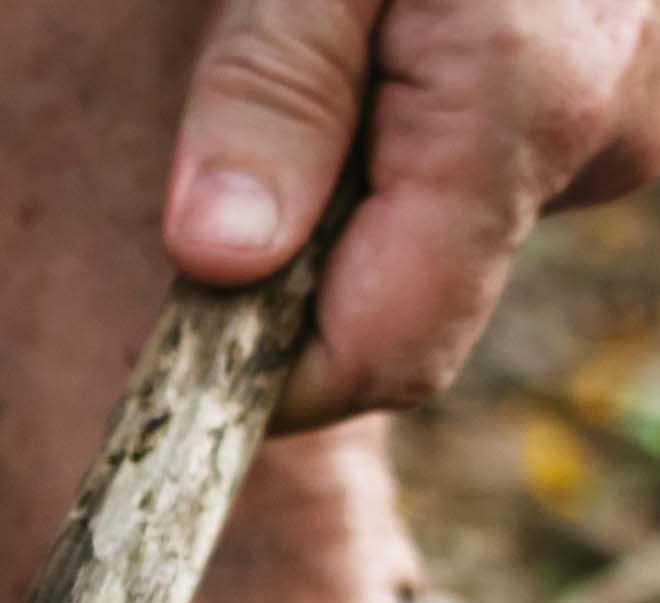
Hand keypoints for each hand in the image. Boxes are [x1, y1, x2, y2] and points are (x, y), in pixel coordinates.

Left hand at [163, 0, 659, 422]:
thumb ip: (272, 91)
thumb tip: (220, 260)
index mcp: (527, 103)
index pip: (385, 354)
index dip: (271, 375)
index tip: (179, 336)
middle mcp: (607, 135)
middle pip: (412, 297)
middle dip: (314, 249)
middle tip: (268, 108)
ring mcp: (633, 116)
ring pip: (453, 227)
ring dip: (370, 170)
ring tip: (355, 30)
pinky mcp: (631, 90)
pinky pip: (502, 157)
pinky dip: (429, 118)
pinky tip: (413, 26)